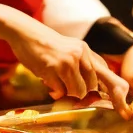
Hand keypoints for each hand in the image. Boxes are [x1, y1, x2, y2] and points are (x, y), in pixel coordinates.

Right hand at [10, 19, 127, 106]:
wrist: (24, 32)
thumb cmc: (46, 43)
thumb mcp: (69, 47)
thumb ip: (81, 63)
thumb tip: (93, 89)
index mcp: (84, 49)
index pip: (102, 72)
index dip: (107, 89)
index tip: (107, 100)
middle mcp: (79, 55)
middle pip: (90, 86)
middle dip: (80, 93)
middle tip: (68, 91)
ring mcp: (66, 62)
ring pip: (76, 91)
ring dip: (66, 92)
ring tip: (56, 85)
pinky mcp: (52, 69)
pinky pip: (60, 91)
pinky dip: (55, 92)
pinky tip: (47, 82)